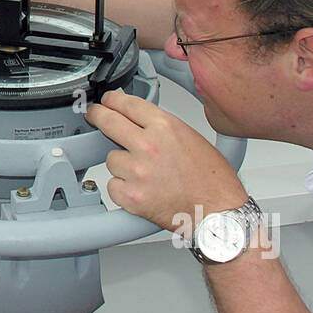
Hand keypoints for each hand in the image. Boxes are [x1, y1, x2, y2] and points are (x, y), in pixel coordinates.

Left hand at [85, 88, 246, 235]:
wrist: (217, 212)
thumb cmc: (211, 179)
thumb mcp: (191, 137)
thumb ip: (161, 126)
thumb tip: (137, 119)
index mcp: (166, 127)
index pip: (128, 104)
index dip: (113, 99)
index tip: (107, 100)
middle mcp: (149, 146)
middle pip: (108, 121)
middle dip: (97, 115)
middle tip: (94, 115)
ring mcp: (138, 172)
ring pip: (110, 158)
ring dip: (121, 163)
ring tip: (143, 172)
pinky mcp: (131, 196)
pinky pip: (112, 185)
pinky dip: (121, 187)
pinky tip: (140, 188)